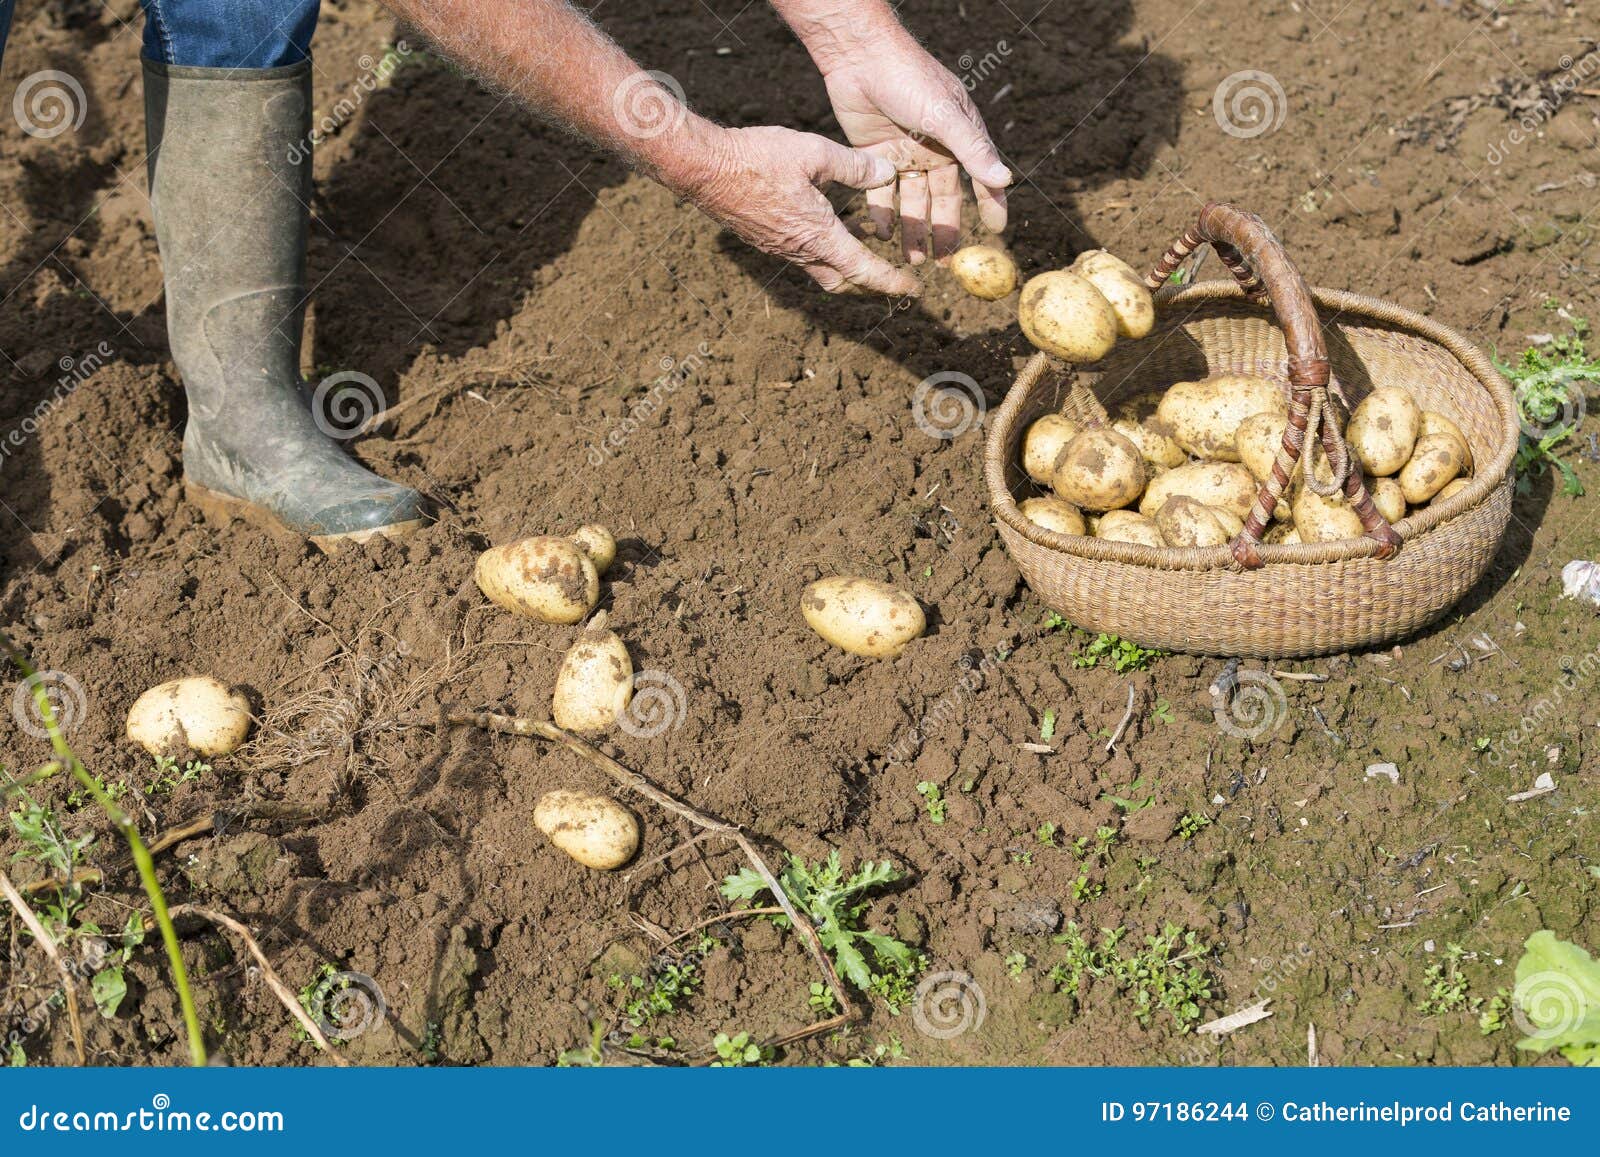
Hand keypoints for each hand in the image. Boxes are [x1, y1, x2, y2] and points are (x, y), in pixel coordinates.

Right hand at [676, 124, 920, 295]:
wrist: (702, 168)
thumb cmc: (756, 157)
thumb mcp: (814, 153)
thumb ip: (853, 167)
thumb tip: (887, 173)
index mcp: (817, 235)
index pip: (864, 270)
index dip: (891, 281)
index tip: (913, 288)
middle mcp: (799, 251)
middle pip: (843, 281)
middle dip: (870, 283)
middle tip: (892, 275)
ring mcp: (779, 249)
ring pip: (821, 270)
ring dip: (846, 265)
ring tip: (864, 245)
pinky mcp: (764, 239)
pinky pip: (801, 256)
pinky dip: (823, 251)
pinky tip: (827, 226)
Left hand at [818, 34, 1010, 263]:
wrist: (860, 56)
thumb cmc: (910, 78)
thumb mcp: (945, 116)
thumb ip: (973, 150)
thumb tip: (1006, 180)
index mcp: (959, 137)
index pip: (981, 176)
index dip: (990, 203)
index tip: (997, 231)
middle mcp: (934, 148)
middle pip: (943, 198)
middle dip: (943, 230)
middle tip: (942, 263)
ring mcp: (905, 153)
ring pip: (911, 200)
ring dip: (912, 228)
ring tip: (912, 258)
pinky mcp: (875, 155)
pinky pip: (880, 192)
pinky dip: (882, 213)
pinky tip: (882, 234)